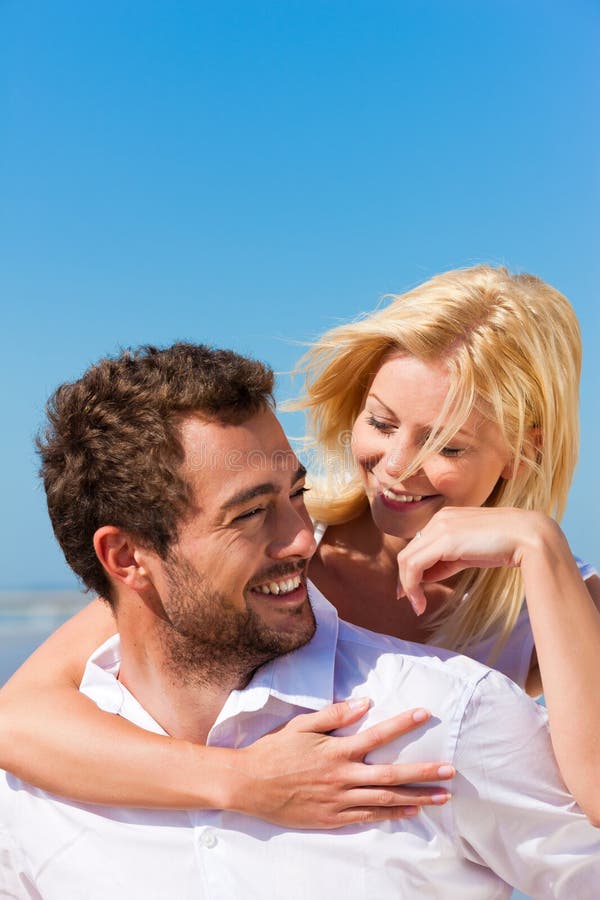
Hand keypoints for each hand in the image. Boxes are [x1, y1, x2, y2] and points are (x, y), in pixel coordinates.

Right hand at [234, 699, 453, 827]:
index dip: (403, 724)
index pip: (377, 734)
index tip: (424, 713)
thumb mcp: (302, 725)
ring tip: (441, 796)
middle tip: (450, 770)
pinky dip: (392, 814)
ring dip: (416, 797)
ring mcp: (340, 800)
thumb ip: (335, 714)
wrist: (249, 784)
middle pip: (391, 774)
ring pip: (386, 799)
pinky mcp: (333, 818)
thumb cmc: (275, 750)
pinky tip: (410, 810)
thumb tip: (365, 702)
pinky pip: (369, 816)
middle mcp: (343, 776)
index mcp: (337, 750)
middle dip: (423, 772)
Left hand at [397, 507, 553, 614]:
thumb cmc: (504, 545)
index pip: (419, 545)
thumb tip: (425, 577)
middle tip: (411, 602)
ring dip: (407, 586)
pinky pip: (414, 565)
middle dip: (405, 580)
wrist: (527, 535)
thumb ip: (448, 560)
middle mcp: (439, 519)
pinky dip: (411, 585)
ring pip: (407, 559)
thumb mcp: (469, 553)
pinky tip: (420, 601)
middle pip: (409, 552)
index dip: (411, 570)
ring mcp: (440, 527)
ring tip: (417, 606)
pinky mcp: (443, 540)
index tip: (412, 592)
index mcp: (445, 518)